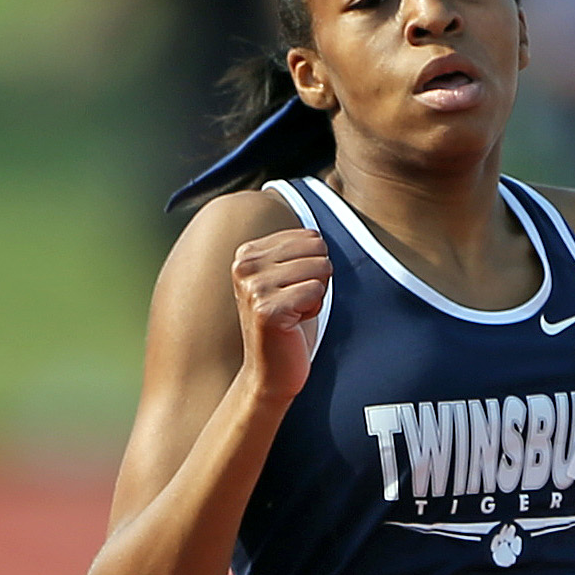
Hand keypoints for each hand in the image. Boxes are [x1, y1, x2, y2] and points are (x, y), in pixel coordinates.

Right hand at [230, 226, 334, 406]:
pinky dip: (313, 310)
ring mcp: (253, 287)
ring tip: (294, 313)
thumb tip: (329, 202)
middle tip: (296, 303)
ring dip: (316, 296)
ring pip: (319, 270)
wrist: (270, 372)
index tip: (292, 290)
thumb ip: (297, 248)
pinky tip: (293, 325)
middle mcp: (245, 266)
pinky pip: (316, 292)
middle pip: (317, 249)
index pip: (310, 236)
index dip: (312, 267)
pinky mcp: (267, 309)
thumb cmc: (287, 324)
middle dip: (317, 279)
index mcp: (247, 252)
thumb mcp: (287, 277)